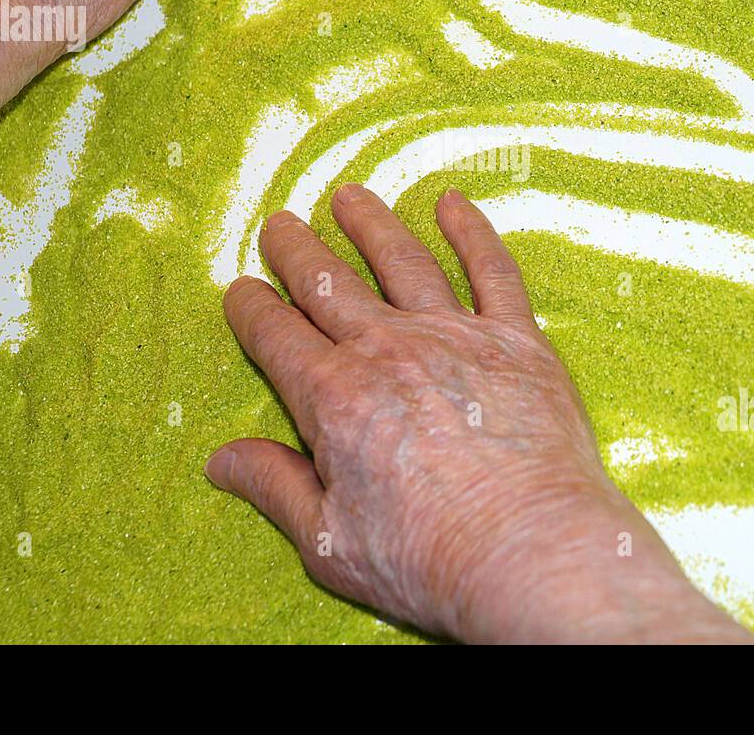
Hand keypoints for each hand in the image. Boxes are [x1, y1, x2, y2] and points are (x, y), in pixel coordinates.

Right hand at [207, 185, 753, 643]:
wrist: (532, 553)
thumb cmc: (431, 559)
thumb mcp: (329, 542)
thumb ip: (274, 488)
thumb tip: (221, 459)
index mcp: (334, 398)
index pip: (276, 336)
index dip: (251, 308)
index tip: (241, 289)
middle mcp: (388, 351)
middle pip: (329, 285)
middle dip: (298, 251)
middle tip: (280, 223)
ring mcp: (456, 337)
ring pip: (402, 262)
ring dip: (372, 224)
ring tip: (350, 195)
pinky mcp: (517, 340)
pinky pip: (493, 271)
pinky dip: (473, 232)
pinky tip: (454, 204)